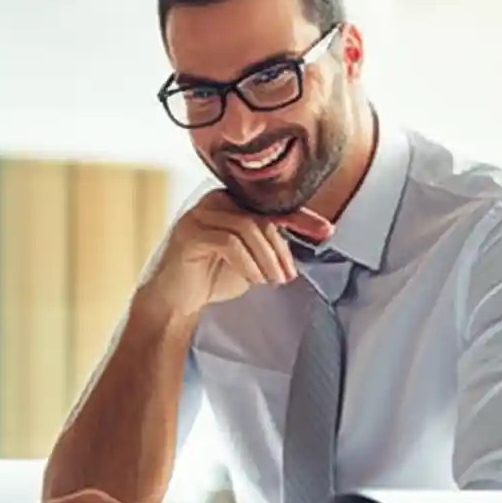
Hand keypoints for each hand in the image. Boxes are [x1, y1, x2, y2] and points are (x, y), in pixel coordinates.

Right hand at [137, 190, 333, 316]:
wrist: (174, 302)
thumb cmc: (211, 278)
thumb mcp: (251, 258)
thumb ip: (271, 243)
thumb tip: (308, 235)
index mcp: (232, 201)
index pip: (271, 205)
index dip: (301, 217)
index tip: (326, 231)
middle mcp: (214, 200)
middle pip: (261, 217)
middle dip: (281, 249)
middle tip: (288, 276)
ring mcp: (199, 214)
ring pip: (247, 228)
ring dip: (267, 258)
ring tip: (272, 280)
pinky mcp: (189, 232)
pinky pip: (229, 242)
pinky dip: (247, 263)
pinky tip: (253, 280)